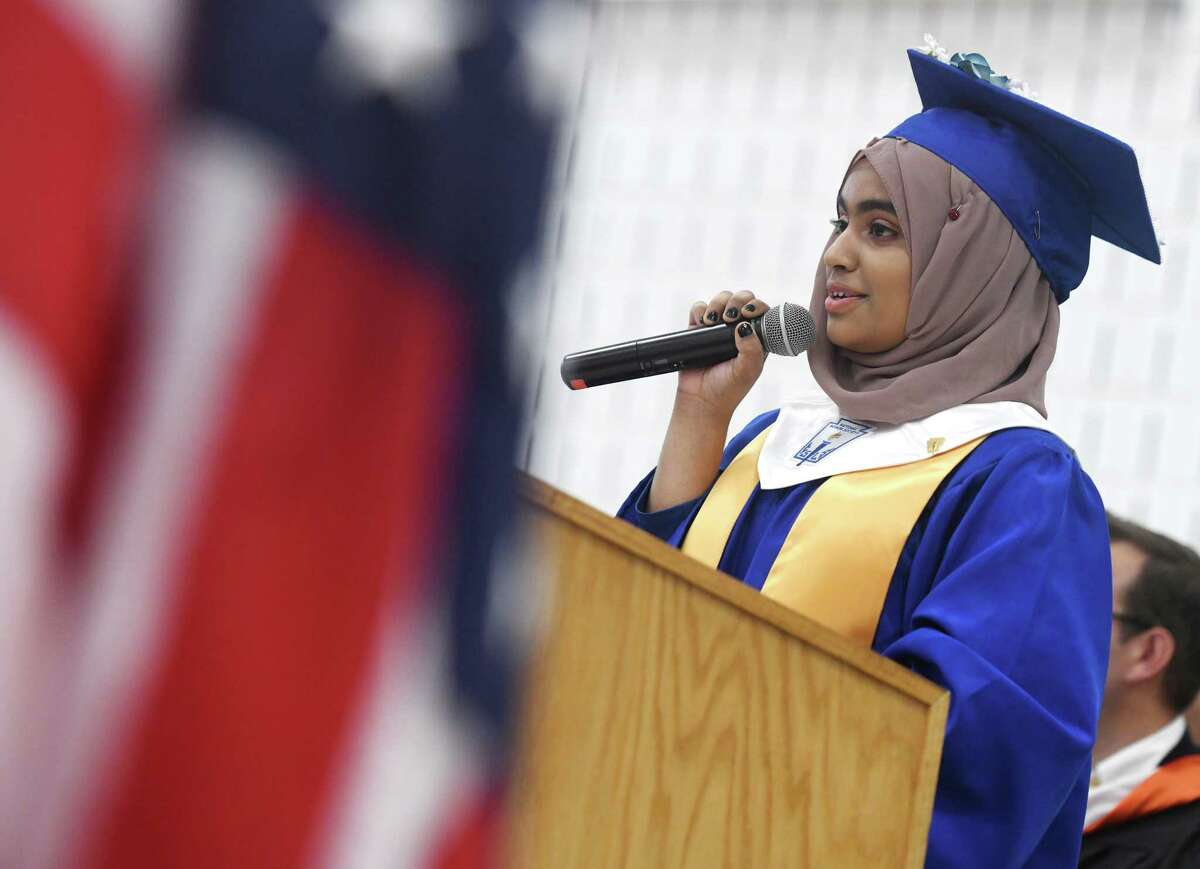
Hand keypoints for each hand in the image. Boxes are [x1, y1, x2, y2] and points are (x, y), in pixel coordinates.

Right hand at [677, 290, 768, 421]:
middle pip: (741, 299)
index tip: (748, 313)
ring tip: (712, 321)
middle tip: (730, 317)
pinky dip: (699, 310)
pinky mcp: (697, 331)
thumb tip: (744, 325)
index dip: (756, 305)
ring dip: (718, 303)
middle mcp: (737, 330)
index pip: (761, 311)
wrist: (701, 401)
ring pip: (721, 300)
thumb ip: (752, 349)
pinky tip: (701, 323)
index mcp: (755, 338)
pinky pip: (698, 310)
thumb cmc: (728, 389)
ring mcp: (716, 329)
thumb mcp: (748, 371)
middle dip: (737, 301)